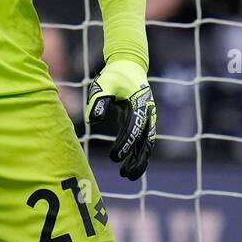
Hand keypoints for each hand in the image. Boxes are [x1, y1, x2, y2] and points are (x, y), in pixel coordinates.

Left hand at [85, 58, 155, 179]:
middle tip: (125, 174)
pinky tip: (130, 166)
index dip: (125, 144)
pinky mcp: (144, 121)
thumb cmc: (114, 75)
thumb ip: (98, 100)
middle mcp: (147, 113)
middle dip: (136, 159)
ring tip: (127, 175)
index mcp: (139, 104)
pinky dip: (138, 154)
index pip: (133, 128)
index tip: (114, 157)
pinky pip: (144, 141)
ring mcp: (148, 118)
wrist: (129, 66)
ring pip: (147, 144)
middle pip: (146, 140)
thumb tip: (93, 119)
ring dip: (139, 160)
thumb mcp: (104, 84)